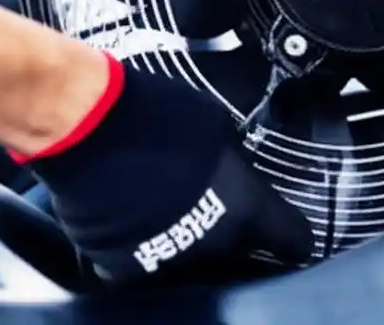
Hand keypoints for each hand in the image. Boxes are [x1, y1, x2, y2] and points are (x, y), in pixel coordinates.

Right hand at [13, 53, 313, 283]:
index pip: (294, 239)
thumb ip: (236, 161)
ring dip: (186, 241)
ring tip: (163, 205)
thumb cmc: (154, 115)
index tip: (286, 230)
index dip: (292, 233)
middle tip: (207, 201)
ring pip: (192, 262)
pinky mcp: (124, 268)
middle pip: (239, 253)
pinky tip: (132, 222)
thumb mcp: (218, 126)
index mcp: (246, 208)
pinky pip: (142, 268)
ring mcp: (169, 261)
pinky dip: (140, 250)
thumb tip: (237, 168)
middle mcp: (215, 244)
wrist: (90, 127)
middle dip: (231, 232)